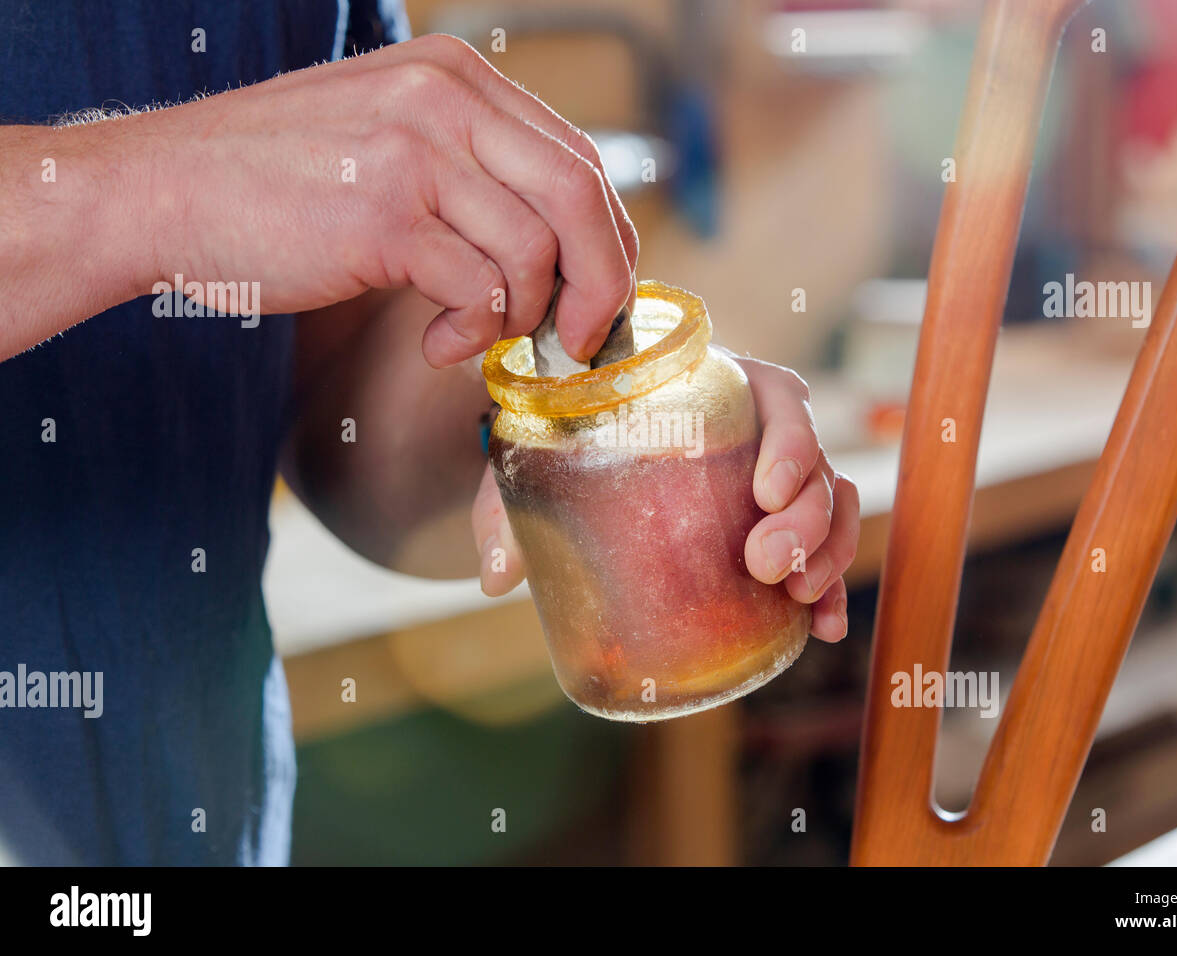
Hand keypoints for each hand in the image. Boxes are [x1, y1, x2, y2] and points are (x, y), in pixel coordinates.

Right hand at [6, 34, 636, 365]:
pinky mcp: (384, 217)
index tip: (600, 293)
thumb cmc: (273, 181)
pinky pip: (479, 291)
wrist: (159, 192)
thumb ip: (471, 173)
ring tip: (476, 333)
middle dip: (599, 284)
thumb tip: (555, 250)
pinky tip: (439, 341)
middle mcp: (445, 101)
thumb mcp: (389, 139)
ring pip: (535, 252)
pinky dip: (475, 331)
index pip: (580, 158)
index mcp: (456, 78)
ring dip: (520, 316)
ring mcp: (414, 154)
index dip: (610, 239)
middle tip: (579, 338)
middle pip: (582, 197)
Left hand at [472, 358, 858, 643]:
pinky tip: (822, 627)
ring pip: (833, 503)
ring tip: (800, 600)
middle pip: (814, 461)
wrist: (586, 447)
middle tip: (767, 566)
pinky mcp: (780, 521)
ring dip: (828, 552)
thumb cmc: (572, 436)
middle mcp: (760, 426)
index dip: (791, 443)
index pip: (780, 399)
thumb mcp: (538, 455)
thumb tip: (500, 576)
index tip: (765, 493)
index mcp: (719, 386)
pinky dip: (829, 587)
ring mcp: (777, 475)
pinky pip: (825, 546)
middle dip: (807, 517)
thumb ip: (512, 501)